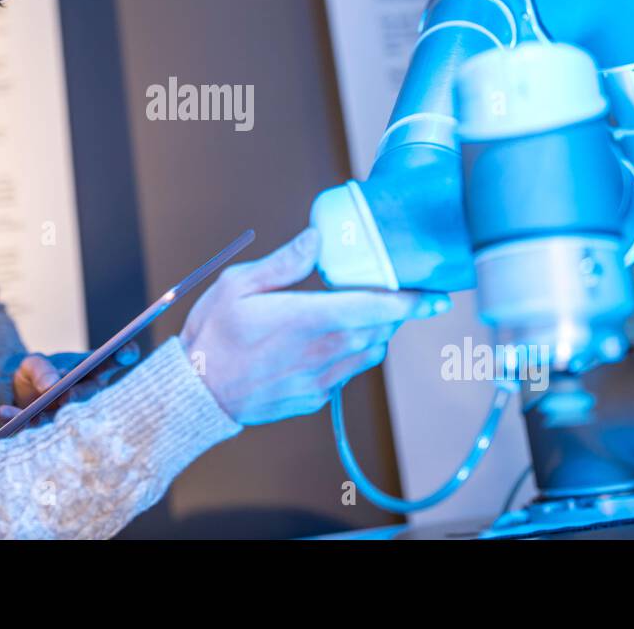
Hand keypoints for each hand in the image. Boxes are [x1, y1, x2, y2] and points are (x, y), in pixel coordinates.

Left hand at [0, 342, 140, 423]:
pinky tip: (3, 412)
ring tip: (28, 414)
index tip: (127, 350)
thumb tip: (52, 385)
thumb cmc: (35, 377)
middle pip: (90, 396)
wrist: (12, 400)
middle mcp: (86, 398)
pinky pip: (35, 432)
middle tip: (67, 395)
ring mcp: (70, 420)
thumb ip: (41, 368)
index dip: (123, 355)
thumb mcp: (32, 363)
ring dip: (46, 418)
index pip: (110, 363)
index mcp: (89, 374)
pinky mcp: (49, 437)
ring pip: (65, 420)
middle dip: (80, 396)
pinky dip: (17, 421)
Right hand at [180, 227, 432, 425]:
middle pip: (380, 329)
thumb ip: (284, 262)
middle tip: (393, 289)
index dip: (412, 302)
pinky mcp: (316, 397)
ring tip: (360, 310)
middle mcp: (321, 353)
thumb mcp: (237, 285)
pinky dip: (351, 352)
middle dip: (393, 310)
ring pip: (369, 353)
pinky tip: (329, 339)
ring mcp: (321, 380)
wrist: (196, 391)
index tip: (437, 297)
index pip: (375, 308)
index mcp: (307, 319)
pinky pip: (348, 372)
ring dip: (374, 331)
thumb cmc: (213, 335)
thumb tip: (318, 237)